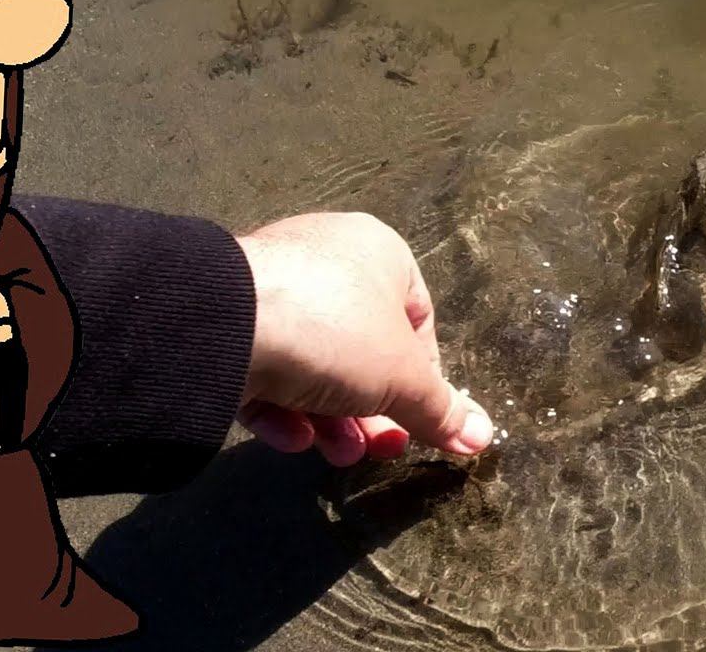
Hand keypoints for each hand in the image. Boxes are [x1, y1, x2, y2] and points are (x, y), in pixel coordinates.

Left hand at [235, 212, 492, 465]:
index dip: (424, 377)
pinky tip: (291, 436)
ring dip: (333, 418)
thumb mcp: (403, 378)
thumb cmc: (337, 331)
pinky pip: (268, 371)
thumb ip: (440, 410)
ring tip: (338, 453)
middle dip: (374, 410)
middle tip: (379, 448)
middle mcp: (327, 261)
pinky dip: (284, 408)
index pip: (417, 319)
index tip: (421, 419)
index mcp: (379, 252)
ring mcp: (274, 290)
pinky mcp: (231, 324)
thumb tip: (481, 439)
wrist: (224, 322)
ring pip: (315, 366)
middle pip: (364, 350)